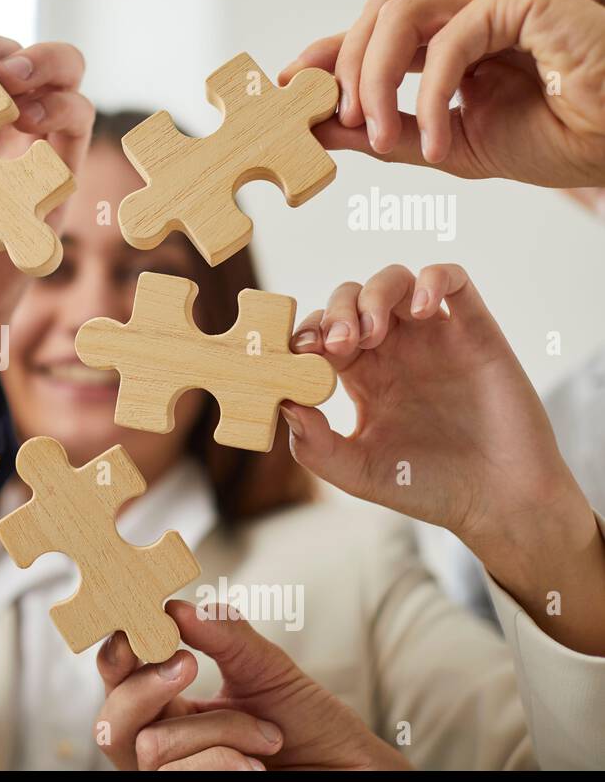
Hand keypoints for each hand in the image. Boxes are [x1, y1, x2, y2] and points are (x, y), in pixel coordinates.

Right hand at [96, 601, 409, 770]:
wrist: (352, 771)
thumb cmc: (309, 725)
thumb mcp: (267, 667)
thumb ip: (224, 635)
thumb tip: (177, 606)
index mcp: (169, 706)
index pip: (120, 680)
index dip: (115, 655)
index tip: (134, 629)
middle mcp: (162, 746)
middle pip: (112, 721)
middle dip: (144, 686)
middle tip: (188, 663)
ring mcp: (176, 779)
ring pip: (153, 746)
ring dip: (220, 731)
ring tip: (266, 735)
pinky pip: (180, 775)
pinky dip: (225, 760)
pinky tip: (257, 765)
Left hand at [280, 0, 604, 186]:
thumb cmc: (552, 137)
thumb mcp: (446, 145)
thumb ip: (385, 133)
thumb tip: (318, 130)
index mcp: (449, 32)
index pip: (371, 30)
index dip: (324, 55)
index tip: (285, 90)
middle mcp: (468, 3)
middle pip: (375, 14)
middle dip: (344, 71)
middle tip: (339, 124)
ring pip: (399, 16)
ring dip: (374, 81)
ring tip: (376, 136)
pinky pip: (450, 41)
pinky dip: (433, 96)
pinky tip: (440, 141)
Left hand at [281, 263, 604, 654]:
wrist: (498, 502)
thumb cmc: (427, 488)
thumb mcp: (357, 472)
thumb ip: (313, 445)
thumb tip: (283, 402)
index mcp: (362, 377)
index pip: (322, 333)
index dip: (306, 333)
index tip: (299, 352)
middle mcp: (395, 351)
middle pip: (352, 299)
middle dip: (336, 311)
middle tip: (337, 343)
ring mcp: (434, 337)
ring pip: (395, 281)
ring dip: (374, 294)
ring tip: (372, 330)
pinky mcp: (475, 331)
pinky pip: (453, 280)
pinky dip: (432, 278)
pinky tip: (420, 307)